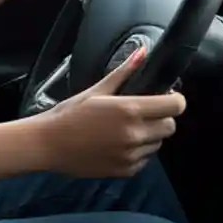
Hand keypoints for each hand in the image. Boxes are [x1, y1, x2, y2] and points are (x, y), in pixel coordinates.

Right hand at [36, 47, 185, 177]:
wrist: (47, 144)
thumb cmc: (68, 115)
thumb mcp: (96, 91)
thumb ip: (124, 72)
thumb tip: (142, 53)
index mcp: (129, 110)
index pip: (176, 106)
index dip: (173, 100)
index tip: (164, 98)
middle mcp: (135, 134)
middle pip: (170, 126)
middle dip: (161, 118)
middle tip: (141, 113)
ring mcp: (132, 155)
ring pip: (158, 143)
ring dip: (149, 136)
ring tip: (124, 130)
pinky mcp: (126, 170)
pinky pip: (145, 159)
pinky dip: (137, 152)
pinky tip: (116, 144)